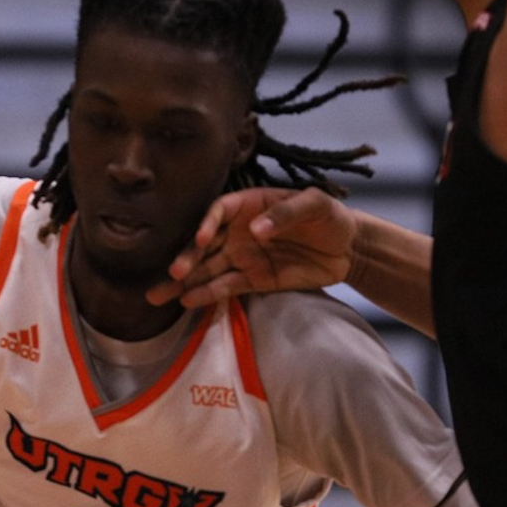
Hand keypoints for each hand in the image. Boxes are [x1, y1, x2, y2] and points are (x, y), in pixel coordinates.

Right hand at [156, 187, 358, 307]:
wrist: (347, 248)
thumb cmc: (329, 217)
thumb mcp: (316, 205)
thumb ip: (288, 213)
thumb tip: (256, 230)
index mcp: (249, 205)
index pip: (218, 211)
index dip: (206, 224)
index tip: (201, 240)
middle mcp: (238, 231)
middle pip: (204, 244)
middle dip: (186, 258)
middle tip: (171, 273)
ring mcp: (243, 257)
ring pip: (207, 269)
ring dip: (184, 282)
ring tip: (158, 295)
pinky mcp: (253, 280)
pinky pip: (225, 287)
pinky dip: (207, 294)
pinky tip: (188, 300)